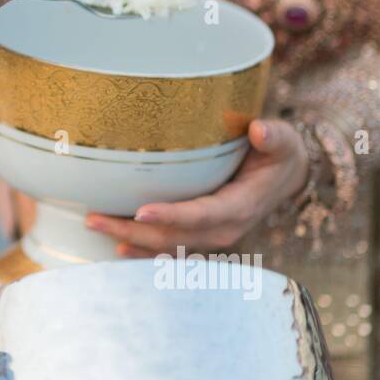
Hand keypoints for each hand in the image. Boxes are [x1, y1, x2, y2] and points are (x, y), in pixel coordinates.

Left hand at [85, 119, 308, 256]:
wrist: (285, 177)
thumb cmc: (278, 154)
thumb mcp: (283, 141)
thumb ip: (273, 136)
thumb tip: (259, 130)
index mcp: (240, 206)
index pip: (201, 214)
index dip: (171, 215)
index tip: (140, 210)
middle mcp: (223, 229)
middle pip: (172, 236)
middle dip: (133, 231)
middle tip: (94, 219)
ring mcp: (210, 236)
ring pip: (165, 246)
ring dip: (130, 240)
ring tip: (95, 227)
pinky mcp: (199, 236)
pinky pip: (168, 248)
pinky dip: (141, 250)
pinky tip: (116, 248)